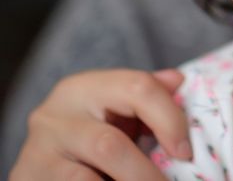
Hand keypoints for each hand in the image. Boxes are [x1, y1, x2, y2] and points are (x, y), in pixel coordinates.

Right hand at [10, 68, 190, 180]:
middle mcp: (55, 116)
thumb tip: (178, 81)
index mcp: (85, 88)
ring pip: (85, 179)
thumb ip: (147, 96)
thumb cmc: (90, 129)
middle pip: (109, 145)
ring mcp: (37, 152)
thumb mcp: (116, 107)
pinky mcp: (27, 178)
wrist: (43, 158)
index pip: (138, 89)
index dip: (170, 121)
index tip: (184, 152)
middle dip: (144, 173)